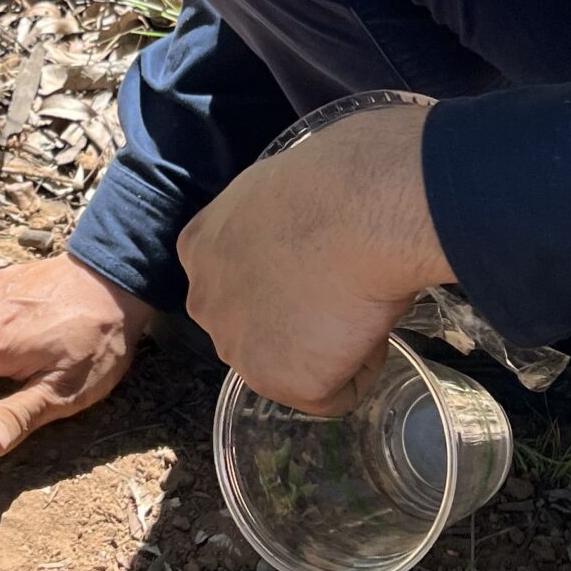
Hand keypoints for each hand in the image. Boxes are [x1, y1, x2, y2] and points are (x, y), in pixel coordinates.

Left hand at [178, 102, 451, 417]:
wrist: (362, 205)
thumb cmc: (337, 176)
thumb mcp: (279, 189)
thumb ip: (270, 225)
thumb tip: (305, 239)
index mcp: (199, 247)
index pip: (235, 282)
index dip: (284, 279)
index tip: (320, 263)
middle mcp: (205, 302)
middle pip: (254, 330)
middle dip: (297, 321)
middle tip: (343, 289)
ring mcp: (240, 347)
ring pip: (291, 367)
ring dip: (328, 349)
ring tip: (360, 303)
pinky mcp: (283, 382)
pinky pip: (333, 394)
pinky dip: (361, 370)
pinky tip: (370, 326)